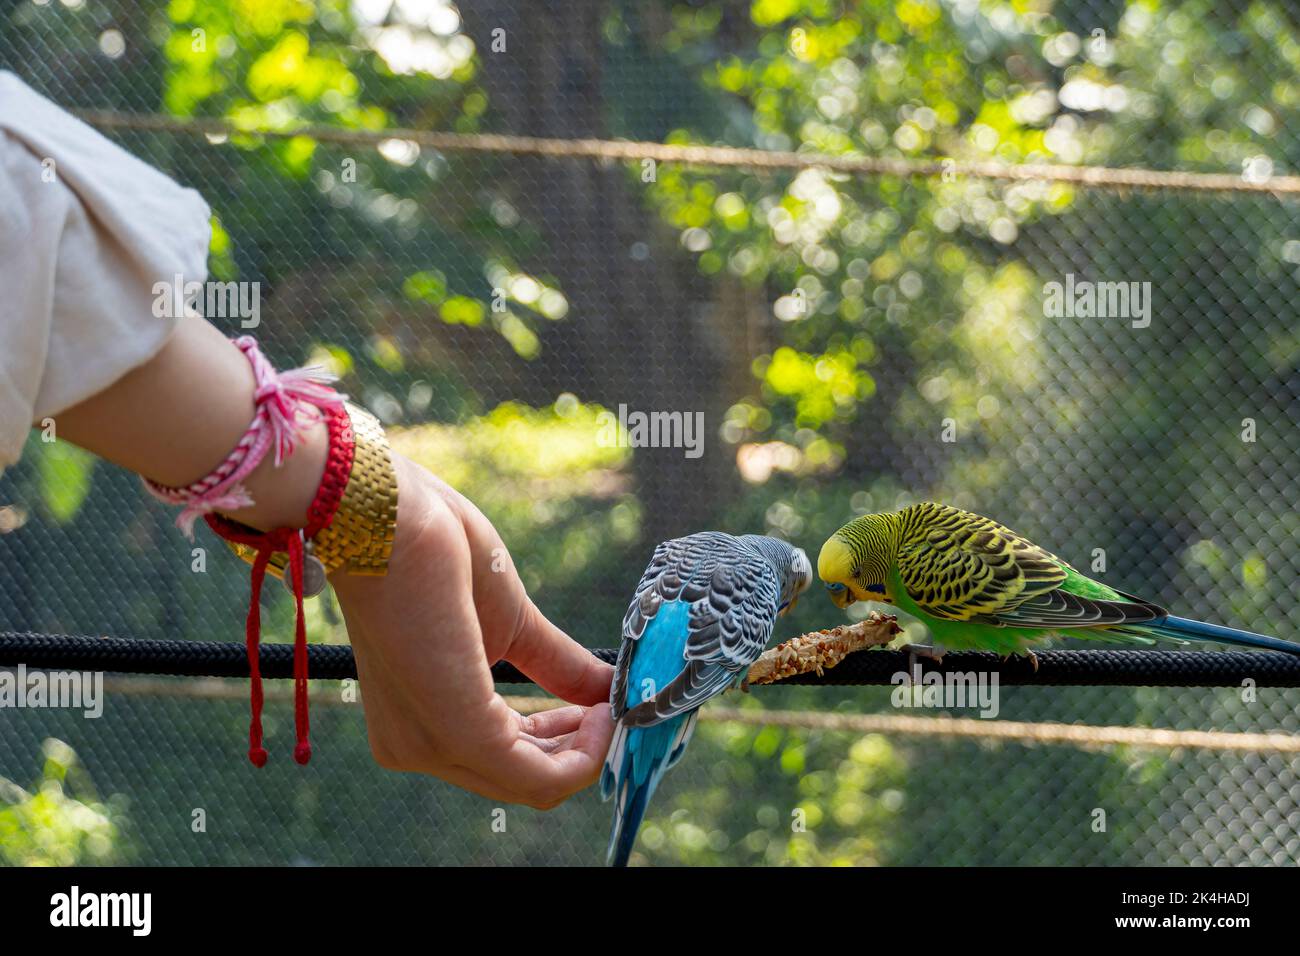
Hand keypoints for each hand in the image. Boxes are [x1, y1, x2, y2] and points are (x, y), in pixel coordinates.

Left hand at [330, 454, 614, 807]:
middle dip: (582, 749)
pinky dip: (583, 754)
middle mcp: (414, 749)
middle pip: (522, 780)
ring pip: (533, 784)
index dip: (565, 743)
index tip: (606, 707)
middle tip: (620, 708)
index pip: (502, 762)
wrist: (390, 514)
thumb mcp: (508, 623)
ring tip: (615, 704)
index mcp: (417, 722)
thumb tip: (607, 692)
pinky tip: (605, 711)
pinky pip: (537, 776)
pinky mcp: (458, 732)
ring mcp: (431, 746)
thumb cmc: (435, 550)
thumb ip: (555, 666)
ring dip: (588, 751)